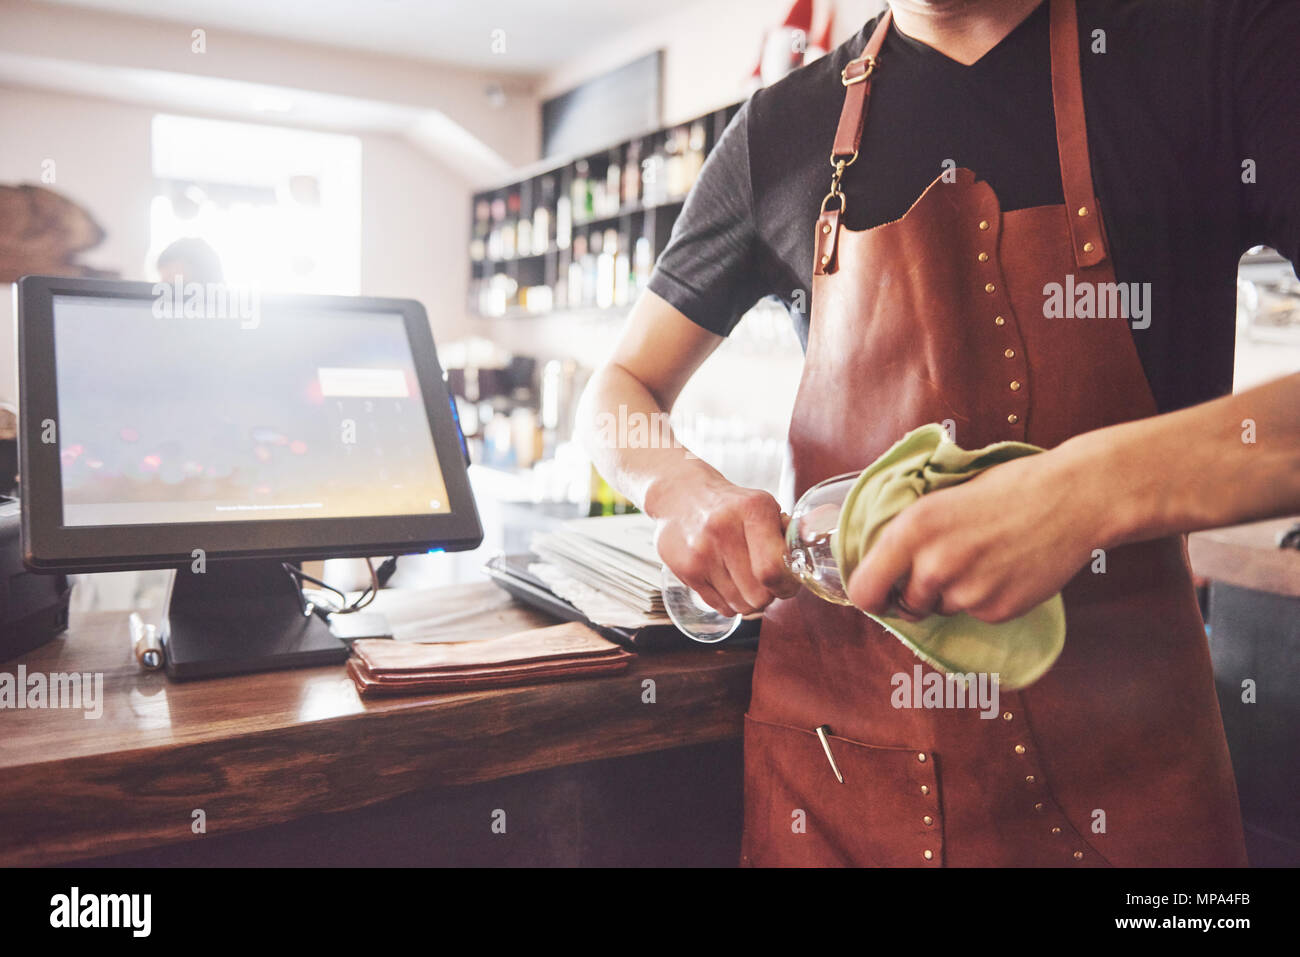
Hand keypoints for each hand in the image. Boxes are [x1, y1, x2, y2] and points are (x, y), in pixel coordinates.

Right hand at [648, 471, 800, 615]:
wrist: (681, 495)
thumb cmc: (730, 506)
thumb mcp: (762, 505)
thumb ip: (789, 532)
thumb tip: (812, 554)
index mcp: (752, 509)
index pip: (773, 569)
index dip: (786, 585)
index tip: (787, 583)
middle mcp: (723, 529)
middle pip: (758, 594)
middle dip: (768, 595)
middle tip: (765, 582)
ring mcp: (701, 552)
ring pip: (740, 605)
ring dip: (748, 600)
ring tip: (743, 579)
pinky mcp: (686, 569)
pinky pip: (719, 606)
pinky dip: (728, 602)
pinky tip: (726, 581)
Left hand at [845, 446, 1100, 623]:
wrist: (1073, 498)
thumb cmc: (1008, 488)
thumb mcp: (942, 497)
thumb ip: (910, 532)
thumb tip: (880, 560)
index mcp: (912, 529)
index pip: (863, 590)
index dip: (869, 595)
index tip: (879, 594)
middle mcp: (934, 564)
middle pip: (905, 605)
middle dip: (918, 592)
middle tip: (946, 566)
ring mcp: (967, 592)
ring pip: (942, 608)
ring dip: (954, 593)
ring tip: (984, 558)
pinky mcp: (997, 611)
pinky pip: (976, 613)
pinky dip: (986, 598)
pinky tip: (1007, 568)